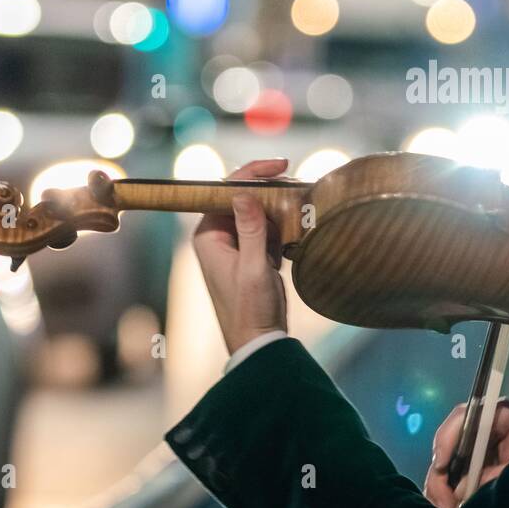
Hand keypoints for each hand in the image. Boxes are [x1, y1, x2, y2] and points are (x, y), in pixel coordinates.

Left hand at [192, 159, 289, 353]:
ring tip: (300, 205)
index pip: (225, 191)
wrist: (259, 340)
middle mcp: (218, 236)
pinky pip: (267, 229)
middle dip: (269, 190)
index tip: (280, 167)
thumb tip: (244, 192)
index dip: (252, 173)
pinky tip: (296, 228)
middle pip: (242, 198)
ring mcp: (235, 245)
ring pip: (258, 212)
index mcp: (209, 236)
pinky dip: (282, 226)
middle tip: (295, 184)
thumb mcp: (253, 268)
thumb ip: (251, 229)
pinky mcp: (252, 254)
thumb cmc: (250, 309)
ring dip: (279, 208)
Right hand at [424, 398, 508, 507]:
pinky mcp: (480, 463)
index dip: (447, 438)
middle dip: (441, 470)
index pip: (465, 415)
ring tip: (446, 506)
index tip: (441, 464)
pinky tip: (450, 503)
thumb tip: (460, 490)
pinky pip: (457, 473)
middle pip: (451, 441)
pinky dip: (449, 489)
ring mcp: (482, 445)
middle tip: (443, 498)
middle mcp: (487, 426)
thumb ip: (493, 475)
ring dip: (441, 483)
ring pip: (449, 460)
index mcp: (500, 415)